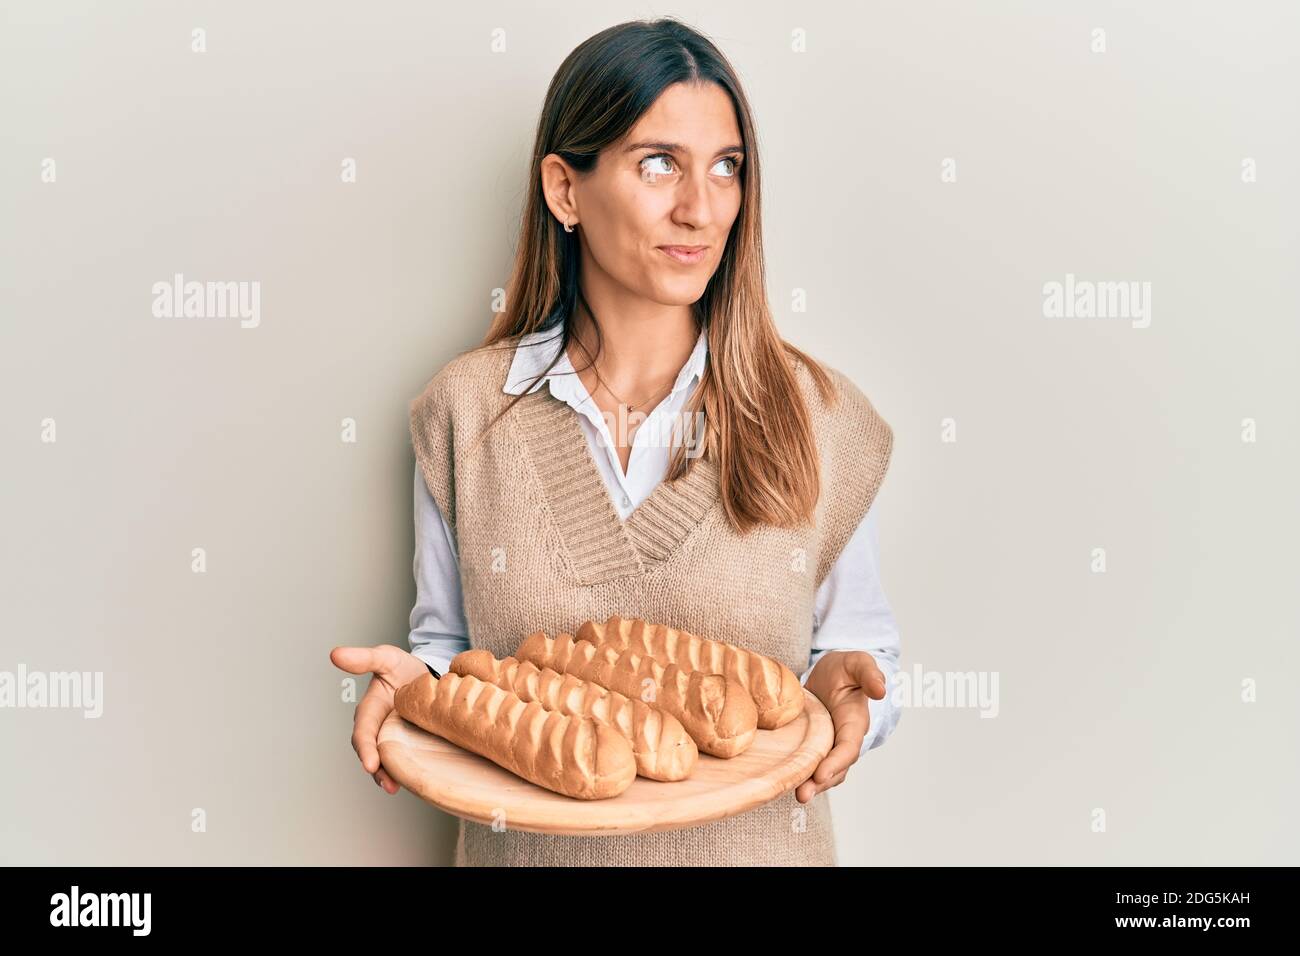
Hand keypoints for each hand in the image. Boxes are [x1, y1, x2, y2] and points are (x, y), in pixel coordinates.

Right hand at [330, 644, 428, 794]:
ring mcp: (395, 739)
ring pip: (388, 762)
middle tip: (387, 783)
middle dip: (377, 771)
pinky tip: (417, 780)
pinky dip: (408, 772)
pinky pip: (406, 761)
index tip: (370, 763)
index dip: (365, 748)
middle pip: (373, 753)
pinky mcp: (410, 745)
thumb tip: (336, 654)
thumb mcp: (386, 658)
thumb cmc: (402, 667)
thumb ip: (364, 658)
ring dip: (390, 776)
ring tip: (397, 788)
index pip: (364, 732)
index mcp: (370, 711)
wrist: (427, 674)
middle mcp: (379, 729)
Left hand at [795, 651, 886, 803]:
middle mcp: (843, 739)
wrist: (831, 672)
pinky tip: (782, 779)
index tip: (821, 773)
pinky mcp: (812, 745)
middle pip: (835, 768)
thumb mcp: (858, 662)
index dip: (836, 762)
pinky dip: (799, 773)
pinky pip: (808, 763)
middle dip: (821, 783)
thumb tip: (881, 691)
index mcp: (855, 722)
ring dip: (810, 785)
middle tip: (802, 795)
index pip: (848, 747)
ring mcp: (828, 745)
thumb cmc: (846, 668)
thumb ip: (869, 674)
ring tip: (796, 795)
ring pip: (822, 772)